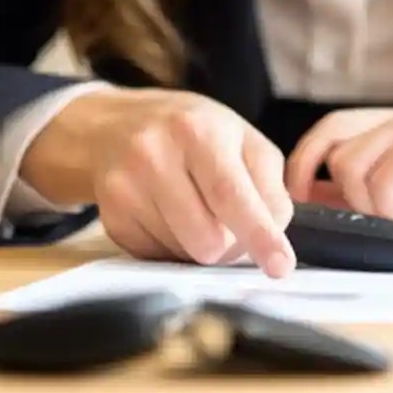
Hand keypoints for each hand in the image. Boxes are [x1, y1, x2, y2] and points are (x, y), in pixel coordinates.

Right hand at [21, 88, 295, 276]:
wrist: (116, 126)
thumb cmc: (194, 133)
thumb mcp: (243, 139)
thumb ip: (269, 185)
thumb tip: (274, 236)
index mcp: (197, 130)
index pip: (230, 194)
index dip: (259, 234)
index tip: (280, 266)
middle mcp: (153, 156)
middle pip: (207, 240)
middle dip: (231, 244)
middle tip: (230, 219)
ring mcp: (125, 189)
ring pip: (185, 255)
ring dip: (202, 245)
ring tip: (194, 208)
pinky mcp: (111, 220)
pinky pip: (160, 259)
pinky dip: (175, 246)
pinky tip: (168, 214)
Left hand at [284, 99, 392, 250]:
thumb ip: (368, 197)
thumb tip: (310, 203)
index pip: (330, 130)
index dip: (305, 165)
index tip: (303, 206)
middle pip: (336, 150)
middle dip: (343, 197)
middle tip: (382, 219)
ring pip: (355, 167)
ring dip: (379, 207)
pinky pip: (386, 178)